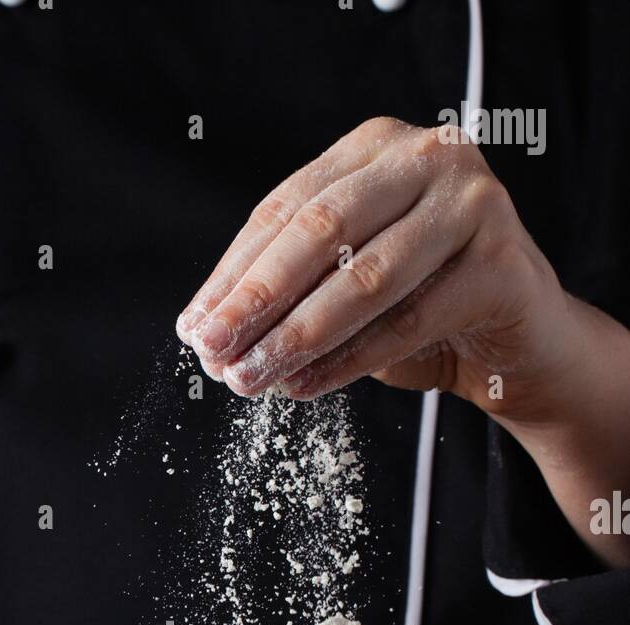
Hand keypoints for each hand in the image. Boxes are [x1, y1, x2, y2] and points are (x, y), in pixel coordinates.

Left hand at [178, 118, 629, 565]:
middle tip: (213, 349)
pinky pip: (407, 321)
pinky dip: (348, 360)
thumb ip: (289, 292)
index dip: (233, 272)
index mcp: (374, 148)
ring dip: (296, 336)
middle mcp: (426, 157)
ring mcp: (471, 202)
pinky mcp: (501, 262)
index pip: (285, 210)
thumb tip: (208, 330)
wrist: (519, 342)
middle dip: (256, 298)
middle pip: (320, 231)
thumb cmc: (424, 309)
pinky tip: (303, 386)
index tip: (195, 326)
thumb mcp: (346, 286)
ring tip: (251, 376)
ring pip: (363, 278)